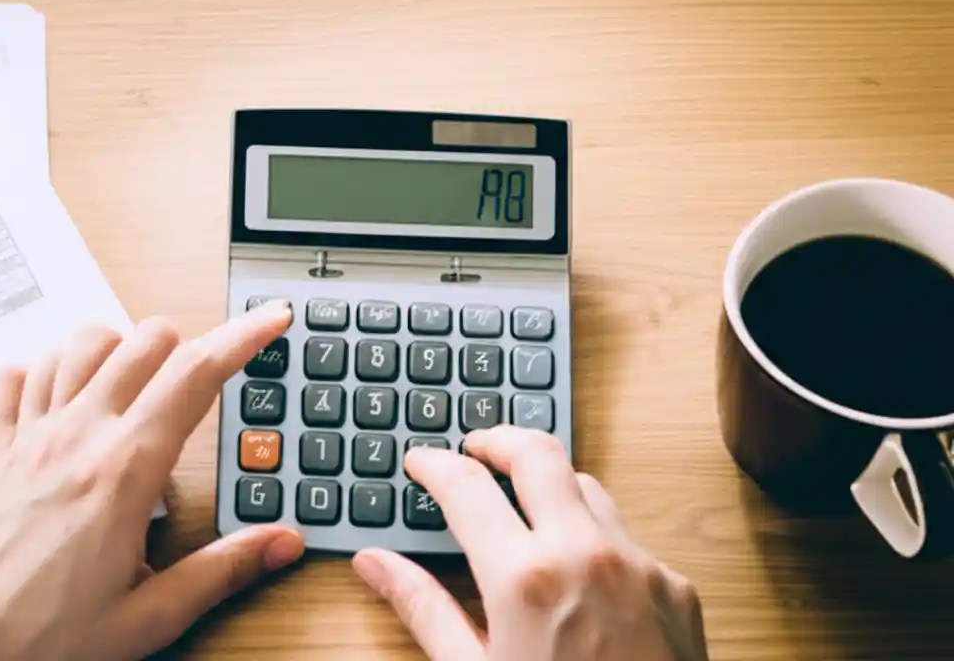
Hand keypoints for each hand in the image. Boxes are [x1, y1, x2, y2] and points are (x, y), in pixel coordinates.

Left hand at [0, 301, 303, 660]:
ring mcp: (32, 437)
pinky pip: (16, 379)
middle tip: (204, 385)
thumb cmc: (45, 638)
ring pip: (79, 343)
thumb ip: (222, 570)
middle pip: (143, 340)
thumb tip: (281, 542)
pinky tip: (62, 396)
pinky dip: (42, 370)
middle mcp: (78, 436)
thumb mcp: (151, 616)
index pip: (196, 375)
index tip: (271, 319)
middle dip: (186, 345)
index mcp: (125, 470)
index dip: (242, 337)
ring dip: (118, 348)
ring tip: (139, 386)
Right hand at [352, 427, 706, 660]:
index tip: (422, 463)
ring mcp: (638, 565)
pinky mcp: (675, 586)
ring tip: (523, 507)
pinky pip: (627, 537)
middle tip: (474, 450)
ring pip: (587, 487)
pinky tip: (577, 574)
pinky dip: (594, 538)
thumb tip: (376, 565)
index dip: (435, 465)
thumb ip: (423, 609)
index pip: (466, 486)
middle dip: (498, 440)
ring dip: (550, 484)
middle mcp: (585, 555)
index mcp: (524, 578)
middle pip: (538, 453)